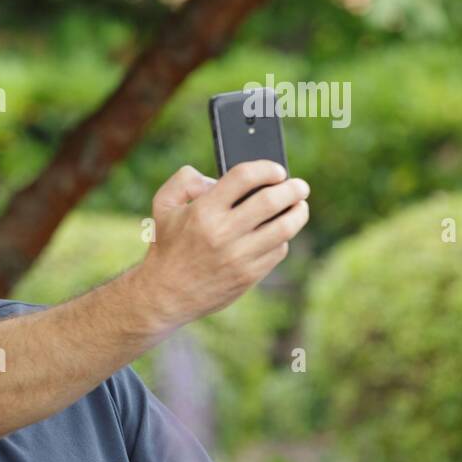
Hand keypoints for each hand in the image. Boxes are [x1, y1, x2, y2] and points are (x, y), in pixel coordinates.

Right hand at [133, 161, 309, 326]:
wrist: (166, 293)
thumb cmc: (168, 245)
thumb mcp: (162, 206)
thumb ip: (185, 180)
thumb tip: (216, 179)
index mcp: (203, 211)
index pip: (244, 177)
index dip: (267, 168)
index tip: (277, 170)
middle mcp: (223, 233)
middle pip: (272, 200)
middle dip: (293, 188)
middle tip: (299, 186)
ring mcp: (239, 256)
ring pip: (285, 227)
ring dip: (299, 212)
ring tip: (299, 206)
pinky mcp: (249, 275)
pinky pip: (279, 250)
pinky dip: (282, 238)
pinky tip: (278, 233)